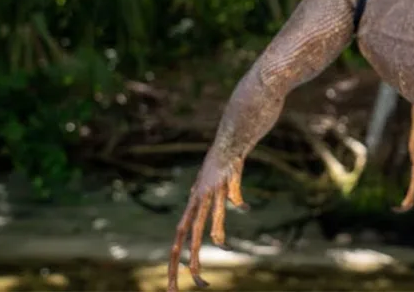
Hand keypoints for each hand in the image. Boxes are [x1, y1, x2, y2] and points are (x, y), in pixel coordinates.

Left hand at [167, 148, 246, 290]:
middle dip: (180, 264)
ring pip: (201, 227)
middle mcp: (198, 200)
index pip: (180, 235)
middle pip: (186, 237)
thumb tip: (239, 206)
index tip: (174, 279)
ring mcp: (209, 192)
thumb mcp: (222, 182)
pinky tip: (232, 224)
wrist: (231, 136)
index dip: (175, 257)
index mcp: (194, 203)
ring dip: (199, 252)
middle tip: (174, 290)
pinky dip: (228, 214)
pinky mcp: (222, 183)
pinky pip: (224, 204)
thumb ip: (227, 195)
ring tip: (197, 275)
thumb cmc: (225, 160)